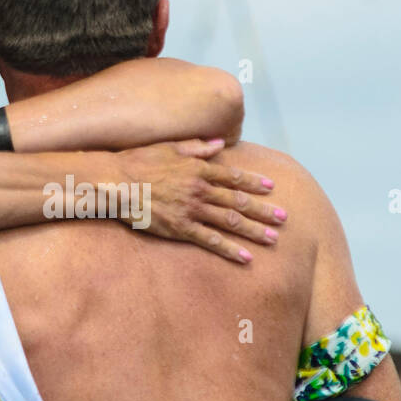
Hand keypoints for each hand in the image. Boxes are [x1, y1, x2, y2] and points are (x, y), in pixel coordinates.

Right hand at [116, 139, 283, 263]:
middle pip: (238, 201)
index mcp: (199, 168)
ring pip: (230, 222)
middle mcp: (201, 189)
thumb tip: (219, 143)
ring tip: (272, 239)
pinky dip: (230, 249)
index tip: (272, 188)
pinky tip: (245, 257)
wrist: (117, 182)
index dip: (255, 182)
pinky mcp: (181, 228)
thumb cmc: (139, 161)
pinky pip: (210, 240)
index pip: (234, 176)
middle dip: (263, 210)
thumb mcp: (170, 147)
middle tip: (283, 218)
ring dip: (254, 231)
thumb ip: (197, 147)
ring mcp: (192, 210)